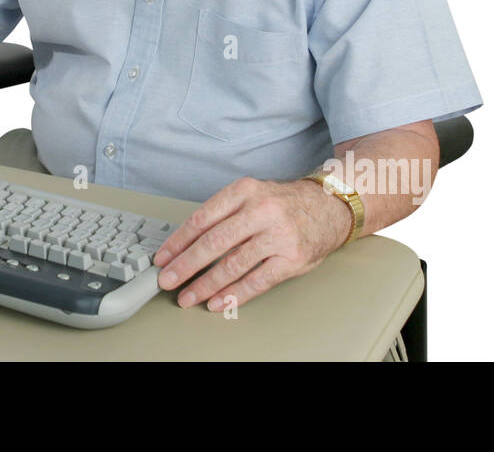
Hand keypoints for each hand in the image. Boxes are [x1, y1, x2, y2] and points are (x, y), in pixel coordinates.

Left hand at [152, 176, 350, 311]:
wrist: (330, 207)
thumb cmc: (284, 203)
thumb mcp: (253, 194)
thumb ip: (223, 213)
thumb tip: (185, 243)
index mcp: (245, 191)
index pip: (202, 218)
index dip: (178, 241)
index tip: (163, 257)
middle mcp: (261, 211)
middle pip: (214, 242)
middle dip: (185, 265)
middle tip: (168, 280)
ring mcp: (278, 236)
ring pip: (233, 264)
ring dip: (205, 284)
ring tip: (188, 296)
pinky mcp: (292, 259)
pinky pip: (257, 281)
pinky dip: (234, 295)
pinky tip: (217, 302)